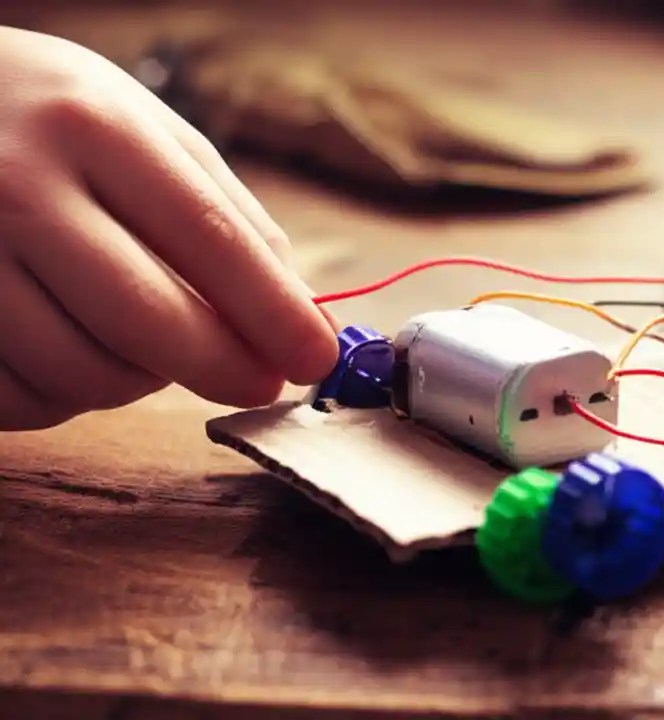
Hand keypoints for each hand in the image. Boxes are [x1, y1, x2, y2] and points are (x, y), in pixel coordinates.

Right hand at [0, 28, 336, 430]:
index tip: (315, 357)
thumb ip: (224, 213)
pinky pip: (24, 399)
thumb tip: (299, 310)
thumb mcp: (141, 129)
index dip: (274, 313)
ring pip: (85, 373)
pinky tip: (74, 346)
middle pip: (148, 320)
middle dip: (223, 368)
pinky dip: (67, 395)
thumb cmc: (50, 122)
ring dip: (139, 381)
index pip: (209, 238)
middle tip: (258, 382)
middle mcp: (17, 186)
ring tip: (145, 341)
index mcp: (92, 126)